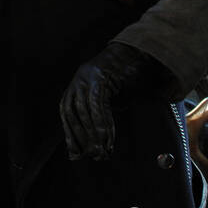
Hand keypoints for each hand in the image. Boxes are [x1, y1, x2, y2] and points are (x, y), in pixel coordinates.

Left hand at [59, 42, 169, 159]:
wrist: (141, 53)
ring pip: (85, 110)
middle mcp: (79, 79)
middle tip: (92, 155)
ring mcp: (88, 76)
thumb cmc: (128, 76)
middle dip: (81, 136)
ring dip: (93, 133)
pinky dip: (103, 123)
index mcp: (77, 83)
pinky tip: (108, 137)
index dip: (70, 133)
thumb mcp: (110, 95)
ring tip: (102, 150)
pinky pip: (98, 104)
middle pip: (73, 113)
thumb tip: (96, 140)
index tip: (74, 152)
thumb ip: (101, 112)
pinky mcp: (100, 77)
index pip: (66, 112)